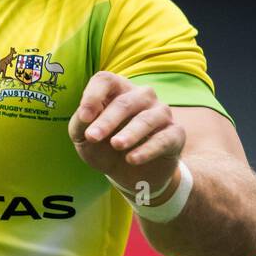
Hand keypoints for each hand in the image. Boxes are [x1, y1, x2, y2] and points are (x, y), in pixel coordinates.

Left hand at [69, 71, 184, 198]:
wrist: (131, 175)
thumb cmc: (103, 148)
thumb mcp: (83, 138)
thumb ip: (80, 124)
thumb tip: (86, 117)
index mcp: (117, 91)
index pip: (105, 80)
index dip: (93, 95)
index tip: (84, 117)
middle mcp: (141, 96)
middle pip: (124, 102)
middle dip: (107, 120)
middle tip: (92, 137)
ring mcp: (161, 113)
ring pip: (146, 119)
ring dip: (130, 132)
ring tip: (116, 145)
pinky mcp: (175, 133)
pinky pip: (164, 138)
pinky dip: (148, 149)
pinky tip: (132, 159)